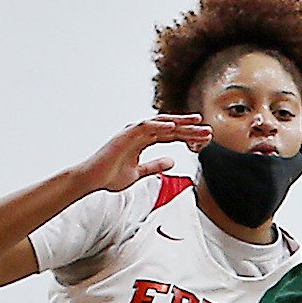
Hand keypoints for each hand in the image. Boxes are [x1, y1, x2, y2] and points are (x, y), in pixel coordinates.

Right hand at [78, 114, 211, 194]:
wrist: (92, 180)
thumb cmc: (111, 176)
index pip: (171, 136)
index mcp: (144, 141)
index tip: (206, 139)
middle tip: (209, 130)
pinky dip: (159, 125)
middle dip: (190, 129)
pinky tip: (173, 126)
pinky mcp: (125, 135)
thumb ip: (154, 166)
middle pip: (170, 128)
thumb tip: (172, 161)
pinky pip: (145, 127)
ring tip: (196, 122)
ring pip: (160, 124)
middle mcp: (140, 134)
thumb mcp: (139, 173)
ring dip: (179, 123)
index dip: (189, 137)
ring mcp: (132, 133)